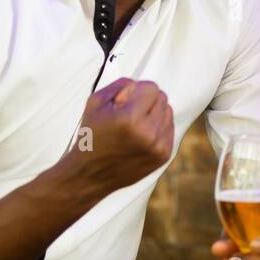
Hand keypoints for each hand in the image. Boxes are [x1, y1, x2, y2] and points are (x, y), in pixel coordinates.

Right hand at [60, 78, 175, 194]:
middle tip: (127, 114)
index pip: (152, 87)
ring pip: (168, 112)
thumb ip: (121, 85)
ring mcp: (158, 146)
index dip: (136, 91)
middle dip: (146, 101)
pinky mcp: (163, 156)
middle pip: (162, 98)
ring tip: (134, 126)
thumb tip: (140, 85)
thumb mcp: (96, 102)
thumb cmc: (92, 135)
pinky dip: (158, 128)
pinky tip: (141, 136)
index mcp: (130, 118)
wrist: (90, 174)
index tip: (123, 103)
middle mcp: (148, 133)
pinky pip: (169, 128)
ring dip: (154, 114)